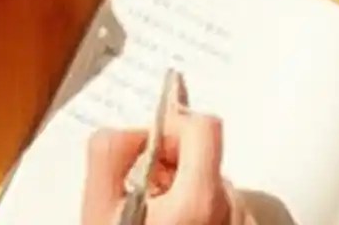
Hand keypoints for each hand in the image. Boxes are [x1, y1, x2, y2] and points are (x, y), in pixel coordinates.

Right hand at [82, 111, 244, 224]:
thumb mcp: (98, 211)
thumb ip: (109, 157)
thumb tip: (132, 130)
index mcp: (198, 199)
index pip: (204, 127)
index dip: (175, 123)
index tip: (153, 140)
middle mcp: (231, 209)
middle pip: (207, 154)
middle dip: (174, 161)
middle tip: (144, 186)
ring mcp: (241, 221)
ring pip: (213, 181)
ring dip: (185, 187)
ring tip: (155, 215)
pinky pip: (224, 205)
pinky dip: (200, 210)